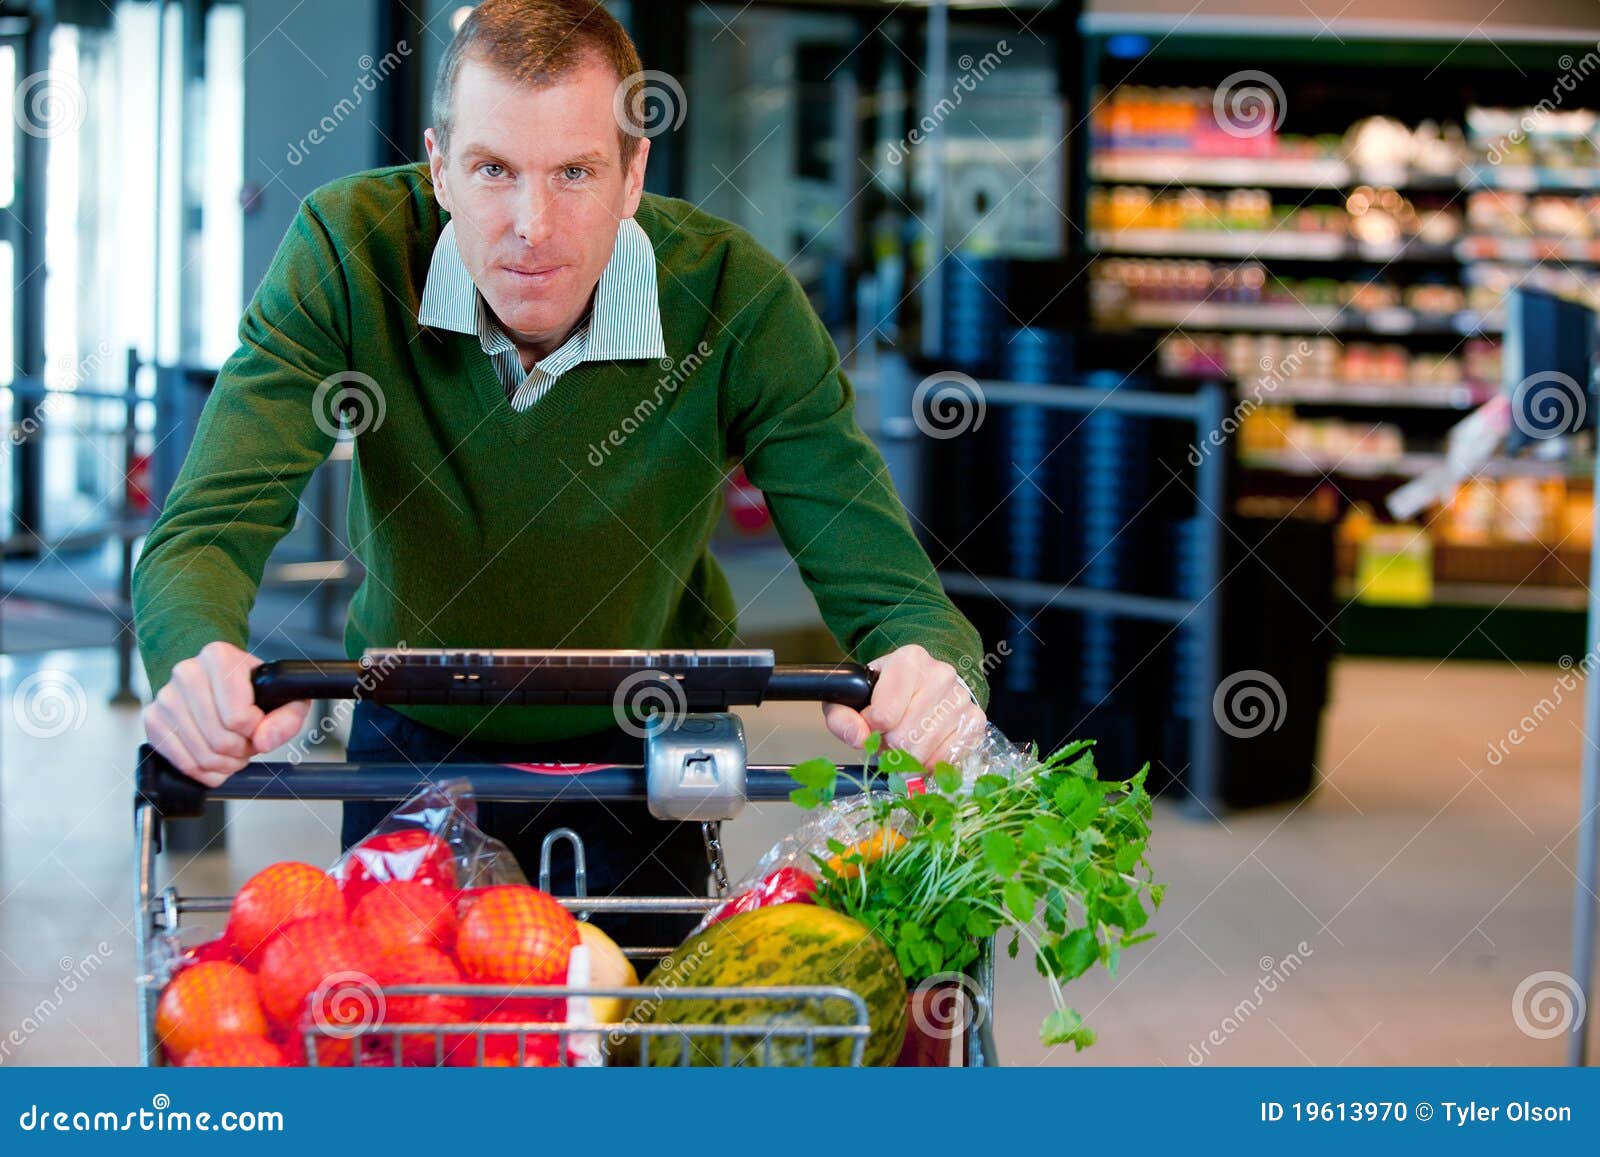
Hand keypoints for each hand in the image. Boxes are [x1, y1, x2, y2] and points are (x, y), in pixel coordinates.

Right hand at [141, 641, 310, 785]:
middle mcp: (187, 673)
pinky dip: (206, 772)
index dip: (256, 731)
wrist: (218, 683)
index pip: (238, 717)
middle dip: (242, 750)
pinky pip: (183, 764)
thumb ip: (288, 717)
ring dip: (226, 763)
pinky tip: (216, 759)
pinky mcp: (152, 720)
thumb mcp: (284, 696)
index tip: (258, 723)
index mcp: (219, 657)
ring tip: (234, 749)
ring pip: (202, 756)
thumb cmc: (251, 689)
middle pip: (220, 740)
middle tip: (248, 742)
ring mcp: (165, 697)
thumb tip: (264, 740)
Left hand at [822, 643, 986, 765]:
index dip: (869, 728)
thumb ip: (842, 716)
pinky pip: (946, 760)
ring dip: (908, 756)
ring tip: (905, 739)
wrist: (924, 681)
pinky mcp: (975, 720)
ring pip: (923, 753)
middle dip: (889, 746)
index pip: (883, 715)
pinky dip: (929, 762)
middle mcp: (940, 674)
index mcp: (909, 660)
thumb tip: (859, 737)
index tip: (870, 723)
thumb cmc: (886, 691)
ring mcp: (961, 698)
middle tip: (888, 735)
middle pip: (903, 738)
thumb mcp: (854, 695)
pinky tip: (924, 747)